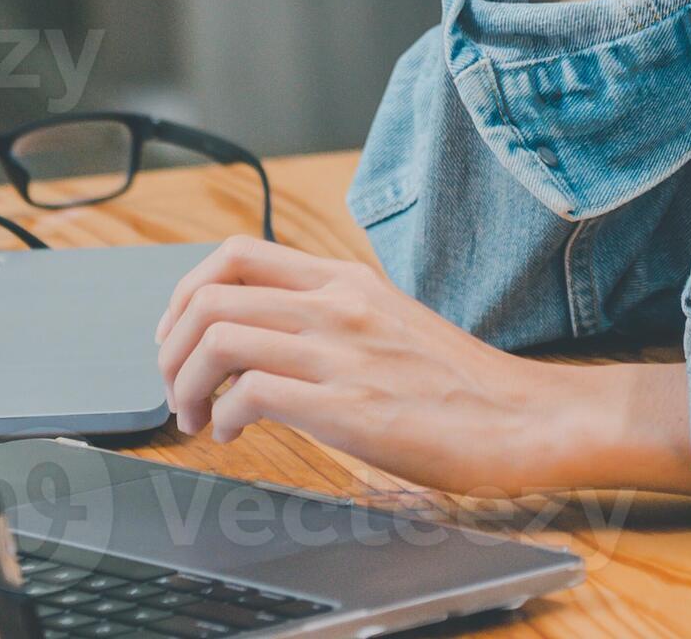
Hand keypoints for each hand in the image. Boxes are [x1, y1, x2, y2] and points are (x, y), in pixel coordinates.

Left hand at [151, 238, 690, 498]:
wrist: (522, 417)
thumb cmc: (460, 384)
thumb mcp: (389, 322)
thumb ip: (330, 319)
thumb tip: (265, 341)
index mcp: (345, 280)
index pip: (235, 254)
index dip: (184, 292)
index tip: (177, 334)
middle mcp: (337, 304)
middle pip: (209, 293)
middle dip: (169, 345)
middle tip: (175, 385)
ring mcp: (341, 351)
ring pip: (218, 338)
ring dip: (185, 383)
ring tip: (196, 416)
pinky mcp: (346, 404)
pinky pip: (249, 394)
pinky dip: (223, 418)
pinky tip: (234, 435)